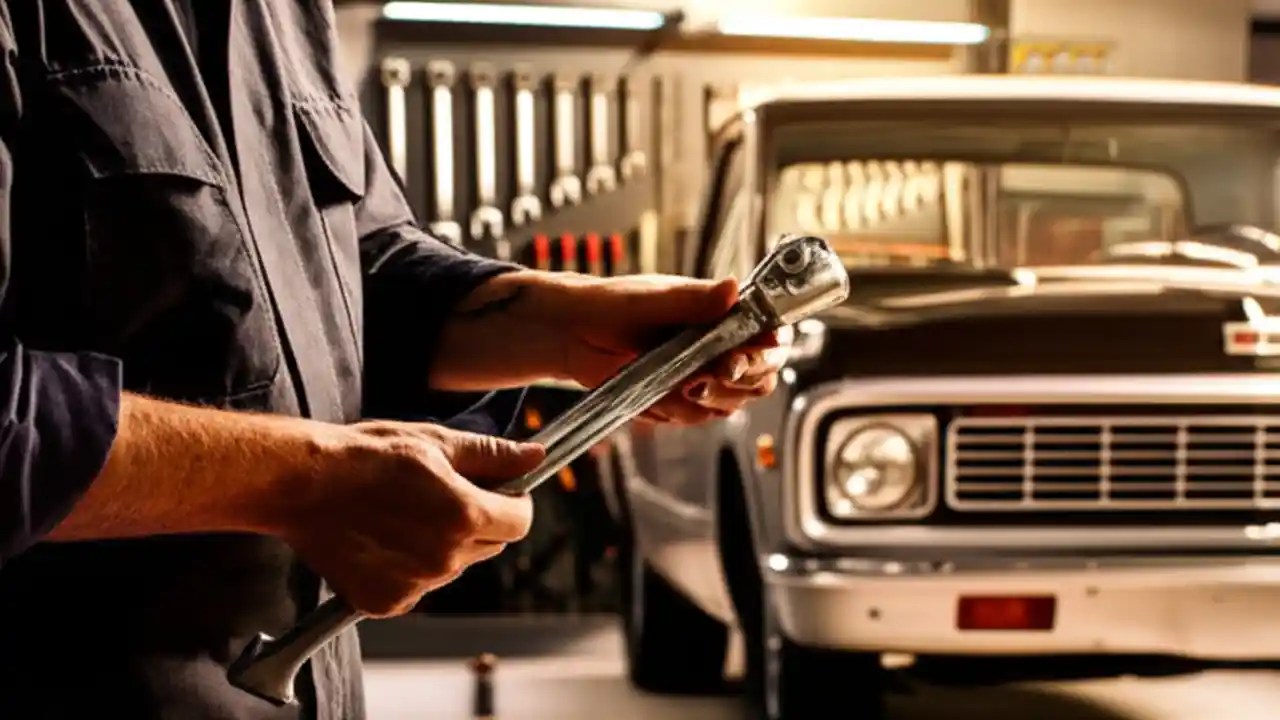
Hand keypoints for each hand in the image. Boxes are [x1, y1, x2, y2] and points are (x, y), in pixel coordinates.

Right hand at [280, 422, 542, 617]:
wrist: (301, 484)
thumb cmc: (367, 456)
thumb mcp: (436, 443)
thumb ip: (493, 455)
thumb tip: (537, 456)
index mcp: (464, 515)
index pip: (520, 521)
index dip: (513, 502)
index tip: (498, 490)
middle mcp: (445, 558)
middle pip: (489, 544)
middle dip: (477, 520)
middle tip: (439, 494)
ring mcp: (415, 585)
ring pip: (454, 566)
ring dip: (443, 545)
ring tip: (403, 513)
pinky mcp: (387, 602)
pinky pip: (419, 586)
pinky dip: (410, 567)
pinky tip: (384, 539)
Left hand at [552, 274, 786, 423]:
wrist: (571, 333)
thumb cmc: (609, 305)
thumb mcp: (652, 298)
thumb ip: (694, 299)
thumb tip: (733, 288)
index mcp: (721, 315)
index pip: (769, 337)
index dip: (766, 353)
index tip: (741, 359)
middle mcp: (718, 346)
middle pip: (759, 379)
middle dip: (736, 382)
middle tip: (707, 375)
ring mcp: (700, 376)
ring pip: (729, 404)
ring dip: (705, 400)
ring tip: (678, 385)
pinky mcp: (678, 400)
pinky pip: (693, 417)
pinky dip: (675, 410)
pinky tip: (656, 394)